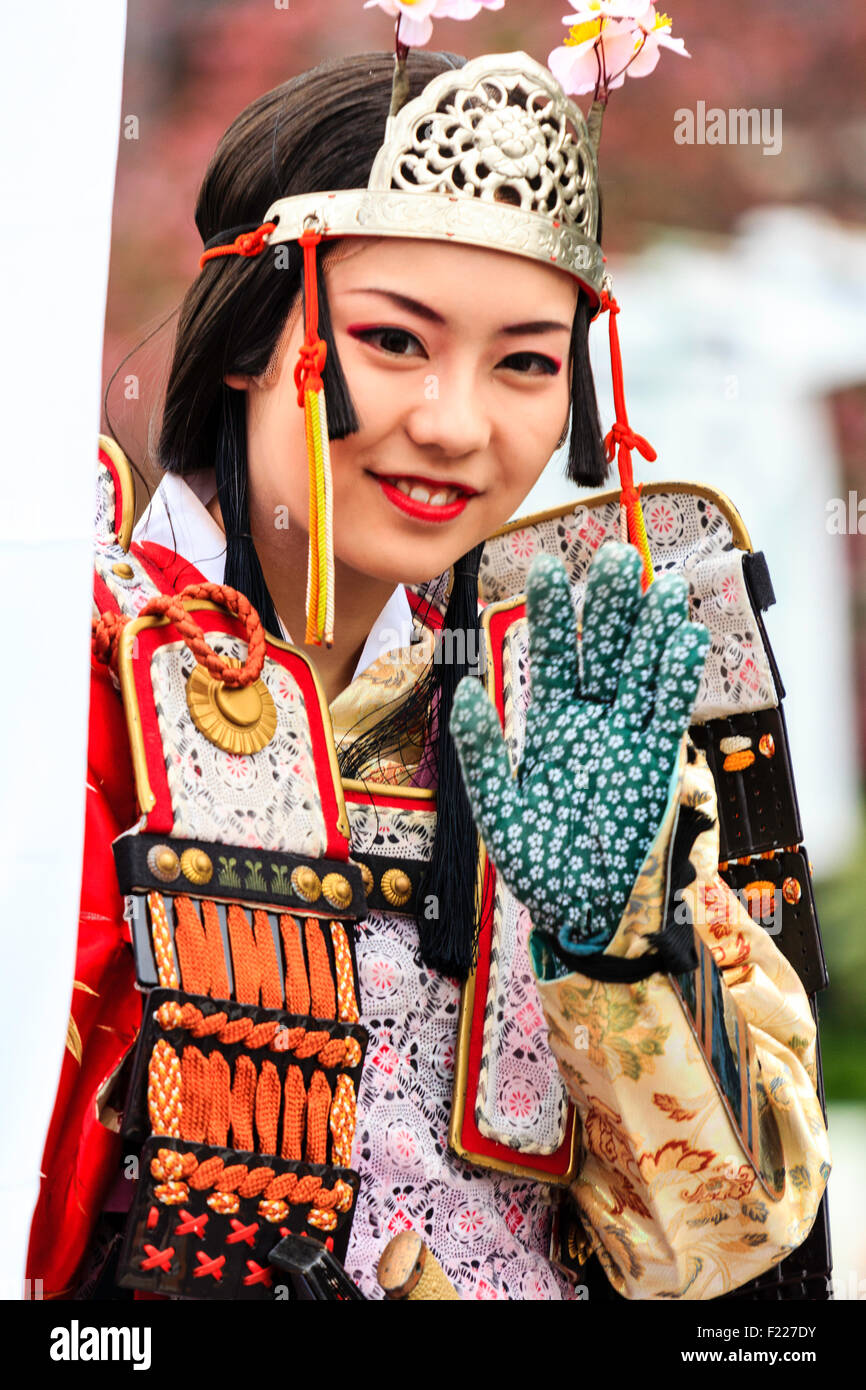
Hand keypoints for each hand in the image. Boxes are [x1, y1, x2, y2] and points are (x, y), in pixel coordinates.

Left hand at [448, 543, 709, 953]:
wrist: (578, 908)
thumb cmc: (534, 861)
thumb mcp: (498, 808)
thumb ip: (483, 752)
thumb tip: (463, 691)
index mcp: (549, 720)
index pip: (552, 655)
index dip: (553, 614)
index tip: (546, 566)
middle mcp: (591, 717)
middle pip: (603, 650)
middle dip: (609, 606)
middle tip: (616, 557)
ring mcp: (628, 734)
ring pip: (642, 670)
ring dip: (653, 630)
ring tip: (664, 586)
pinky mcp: (659, 760)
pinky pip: (670, 711)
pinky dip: (678, 676)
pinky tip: (685, 638)